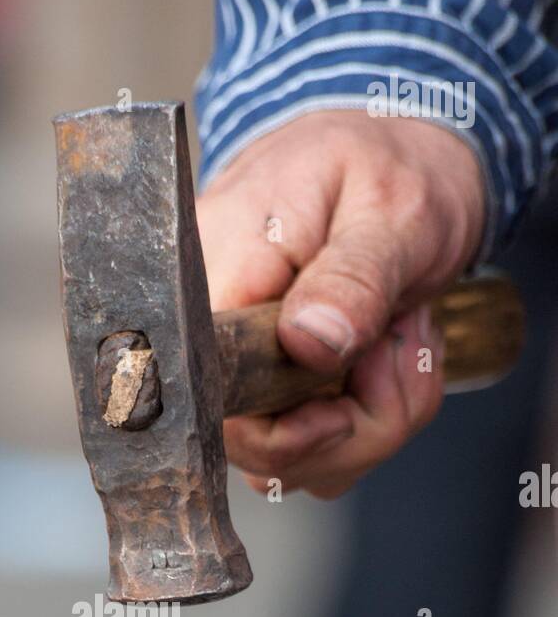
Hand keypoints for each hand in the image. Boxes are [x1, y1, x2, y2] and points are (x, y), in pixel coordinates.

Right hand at [196, 111, 485, 497]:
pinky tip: (390, 359)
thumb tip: (307, 342)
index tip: (344, 410)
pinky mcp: (276, 392)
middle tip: (402, 347)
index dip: (283, 435)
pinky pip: (318, 451)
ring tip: (402, 338)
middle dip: (354, 428)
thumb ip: (352, 276)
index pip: (215, 406)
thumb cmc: (388, 167)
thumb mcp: (391, 209)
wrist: (398, 153)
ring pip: (294, 463)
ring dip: (375, 422)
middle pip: (256, 450)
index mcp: (215, 279)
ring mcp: (244, 371)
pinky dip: (372, 421)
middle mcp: (214, 336)